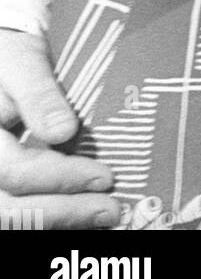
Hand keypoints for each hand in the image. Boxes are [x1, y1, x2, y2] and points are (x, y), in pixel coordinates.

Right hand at [0, 30, 120, 228]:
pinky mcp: (3, 186)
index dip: (60, 178)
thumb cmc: (10, 59)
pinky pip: (23, 212)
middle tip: (111, 209)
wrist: (2, 63)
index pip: (15, 172)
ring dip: (61, 219)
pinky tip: (84, 214)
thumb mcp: (23, 64)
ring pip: (15, 218)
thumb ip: (39, 97)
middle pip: (11, 210)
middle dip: (64, 212)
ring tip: (104, 215)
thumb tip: (63, 131)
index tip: (104, 176)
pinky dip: (55, 215)